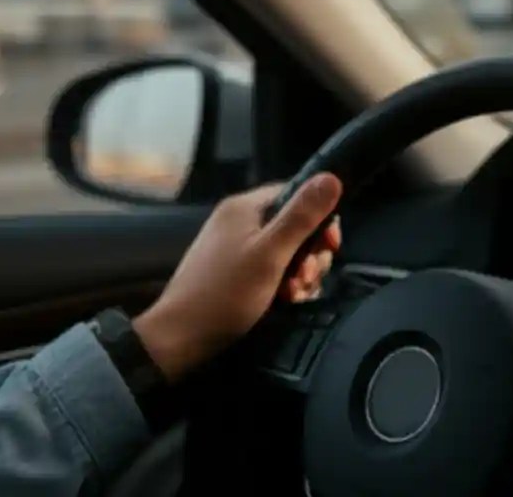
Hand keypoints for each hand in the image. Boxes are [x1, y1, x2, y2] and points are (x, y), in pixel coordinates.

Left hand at [133, 174, 342, 382]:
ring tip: (294, 296)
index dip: (320, 217)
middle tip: (306, 280)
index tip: (331, 246)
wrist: (180, 338)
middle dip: (310, 254)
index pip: (296, 194)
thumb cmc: (227, 293)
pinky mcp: (235, 271)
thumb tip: (332, 175)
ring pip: (287, 251)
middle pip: (295, 225)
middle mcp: (240, 221)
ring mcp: (236, 247)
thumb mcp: (271, 254)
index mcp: (245, 207)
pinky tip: (286, 302)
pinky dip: (284, 283)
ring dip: (300, 273)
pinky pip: (273, 268)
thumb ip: (302, 216)